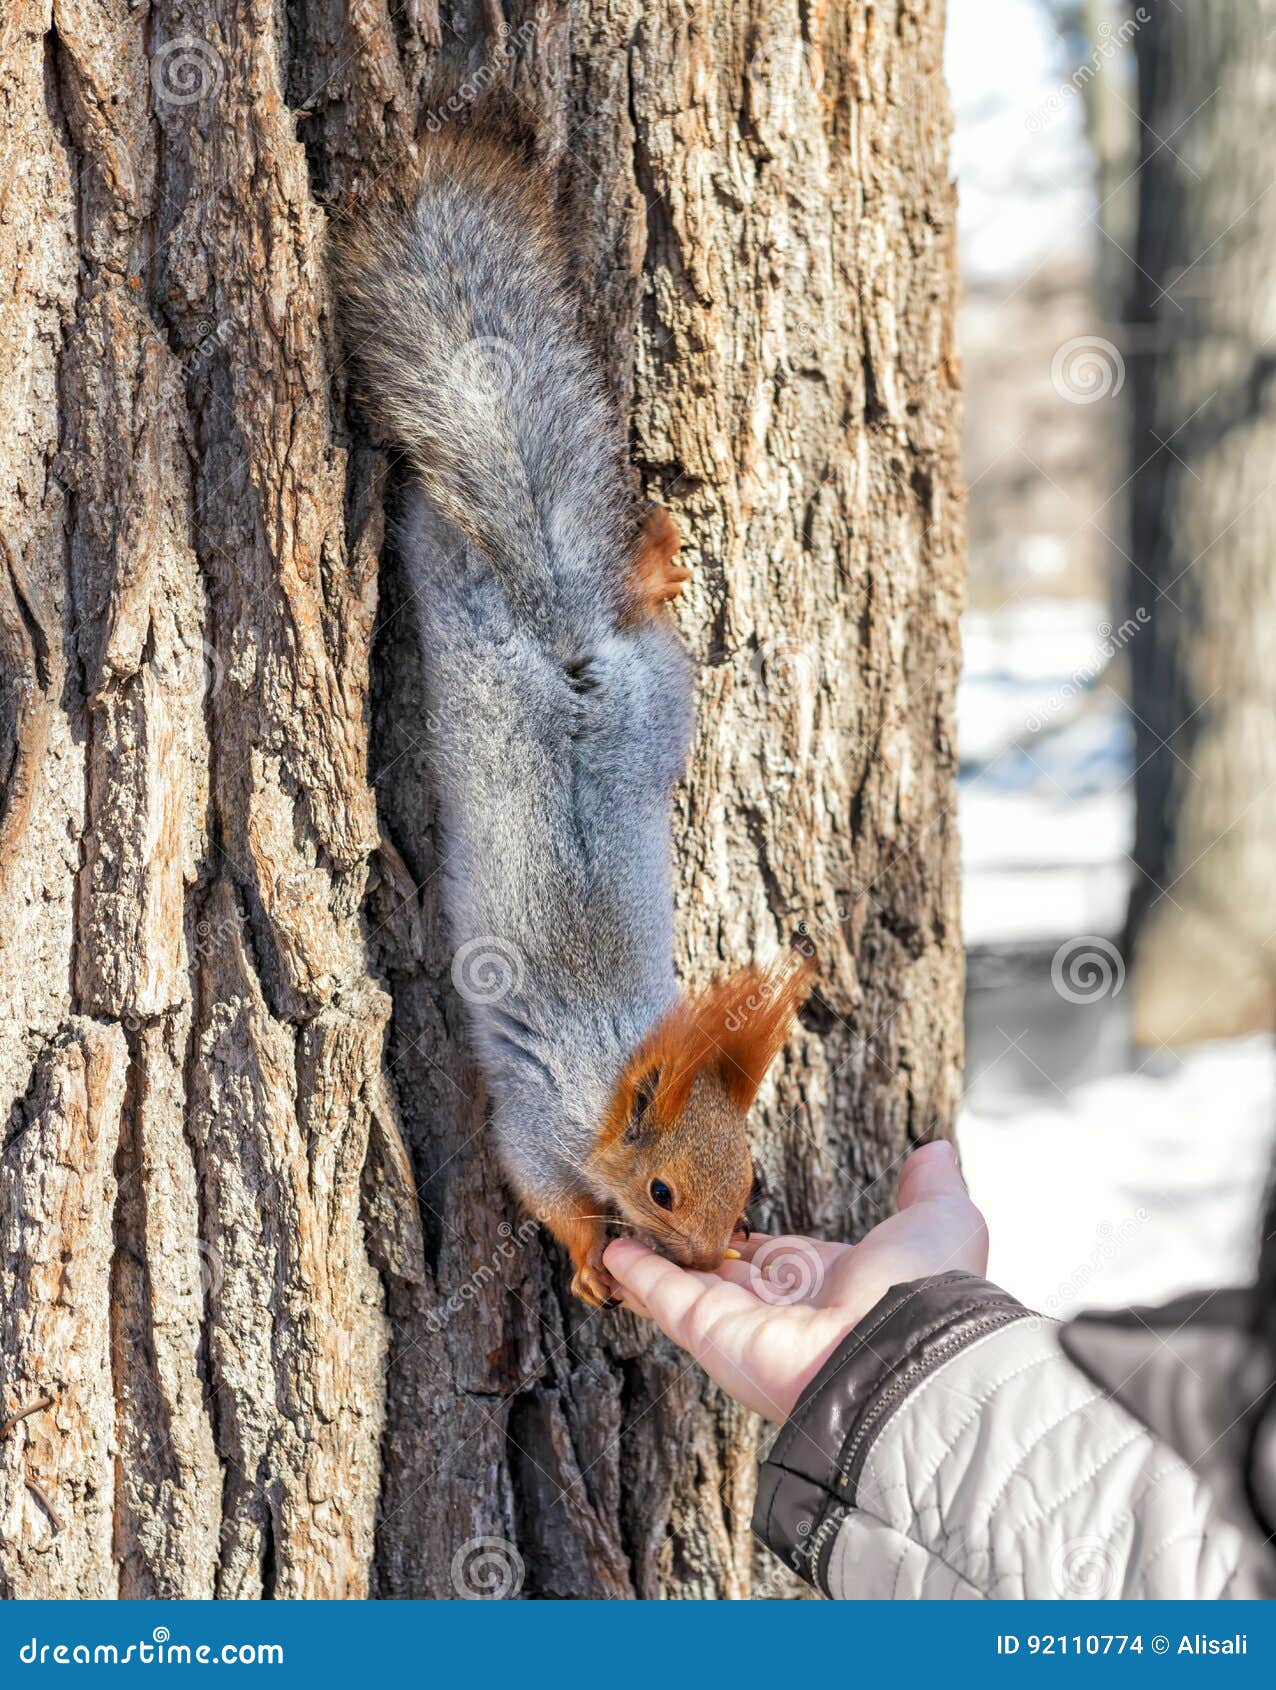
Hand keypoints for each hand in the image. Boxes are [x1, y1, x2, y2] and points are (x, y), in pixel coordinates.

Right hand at [602, 1140, 987, 1419]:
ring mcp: (744, 1322)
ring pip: (687, 1286)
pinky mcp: (711, 1331)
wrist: (905, 1349)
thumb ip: (928, 1186)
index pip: (779, 1259)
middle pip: (725, 1276)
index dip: (751, 1241)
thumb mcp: (940, 1220)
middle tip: (657, 1224)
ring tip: (617, 1231)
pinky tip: (612, 1252)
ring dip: (653, 1261)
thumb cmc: (928, 1290)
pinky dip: (636, 1274)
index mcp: (834, 1281)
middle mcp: (785, 1306)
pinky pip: (665, 1297)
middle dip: (693, 1252)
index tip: (725, 1217)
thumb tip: (936, 1150)